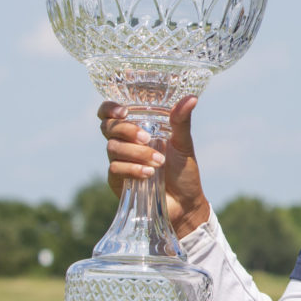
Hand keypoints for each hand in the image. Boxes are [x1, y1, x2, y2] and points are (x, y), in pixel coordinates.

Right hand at [98, 96, 210, 237]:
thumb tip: (191, 98)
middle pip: (108, 128)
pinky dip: (133, 169)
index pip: (110, 113)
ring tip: (158, 161)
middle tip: (148, 139)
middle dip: (127, 131)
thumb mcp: (184, 143)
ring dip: (136, 153)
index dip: (109, 109)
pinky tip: (149, 174)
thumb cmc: (183, 170)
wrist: (184, 202)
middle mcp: (124, 142)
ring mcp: (119, 161)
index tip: (123, 111)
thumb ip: (181, 120)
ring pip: (113, 148)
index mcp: (136, 128)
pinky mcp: (117, 181)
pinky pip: (115, 169)